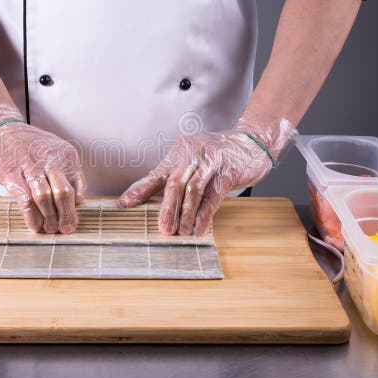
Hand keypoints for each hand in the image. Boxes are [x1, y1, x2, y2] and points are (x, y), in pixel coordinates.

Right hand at [0, 119, 85, 233]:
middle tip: (67, 229)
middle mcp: (50, 160)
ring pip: (45, 198)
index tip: (73, 217)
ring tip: (51, 229)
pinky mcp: (13, 175)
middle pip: (64, 193)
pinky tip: (35, 225)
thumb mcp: (54, 150)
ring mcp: (31, 167)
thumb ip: (64, 172)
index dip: (76, 206)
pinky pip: (26, 200)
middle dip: (67, 216)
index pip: (79, 186)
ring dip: (50, 218)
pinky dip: (32, 217)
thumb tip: (73, 200)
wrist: (0, 128)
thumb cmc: (28, 143)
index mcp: (66, 155)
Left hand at [119, 118, 294, 235]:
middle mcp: (193, 153)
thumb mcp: (191, 161)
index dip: (141, 189)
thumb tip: (139, 196)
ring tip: (181, 232)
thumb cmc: (217, 157)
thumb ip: (169, 177)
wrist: (251, 145)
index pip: (158, 173)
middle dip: (168, 208)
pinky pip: (214, 196)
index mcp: (180, 151)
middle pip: (175, 182)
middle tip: (163, 229)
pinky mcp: (228, 172)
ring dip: (186, 214)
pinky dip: (205, 214)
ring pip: (194, 190)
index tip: (125, 204)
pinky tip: (200, 227)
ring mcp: (212, 161)